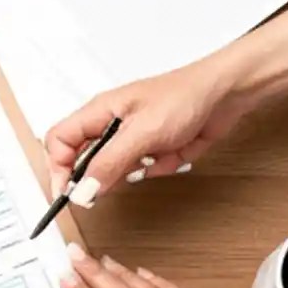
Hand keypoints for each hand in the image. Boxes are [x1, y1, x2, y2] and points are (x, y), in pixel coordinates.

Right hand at [44, 59, 253, 204]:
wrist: (228, 94)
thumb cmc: (185, 97)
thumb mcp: (141, 133)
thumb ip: (108, 164)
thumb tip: (82, 191)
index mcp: (99, 112)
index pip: (59, 141)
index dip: (58, 168)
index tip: (69, 192)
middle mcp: (110, 125)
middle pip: (82, 159)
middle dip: (96, 176)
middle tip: (108, 186)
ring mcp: (131, 139)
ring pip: (112, 169)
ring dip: (129, 172)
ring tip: (149, 159)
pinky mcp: (151, 150)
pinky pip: (140, 172)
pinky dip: (154, 170)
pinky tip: (170, 155)